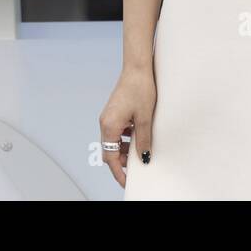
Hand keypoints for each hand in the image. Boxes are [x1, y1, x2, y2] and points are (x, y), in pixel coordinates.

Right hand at [99, 65, 156, 186]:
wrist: (137, 68)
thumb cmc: (140, 89)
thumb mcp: (144, 118)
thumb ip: (143, 140)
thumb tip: (143, 157)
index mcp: (109, 126)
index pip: (109, 157)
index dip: (118, 172)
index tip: (126, 182)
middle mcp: (105, 122)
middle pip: (109, 151)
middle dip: (120, 162)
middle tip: (135, 168)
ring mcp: (108, 117)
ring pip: (113, 141)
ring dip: (123, 149)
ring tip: (139, 152)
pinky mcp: (114, 112)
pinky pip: (116, 131)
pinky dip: (125, 138)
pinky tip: (137, 136)